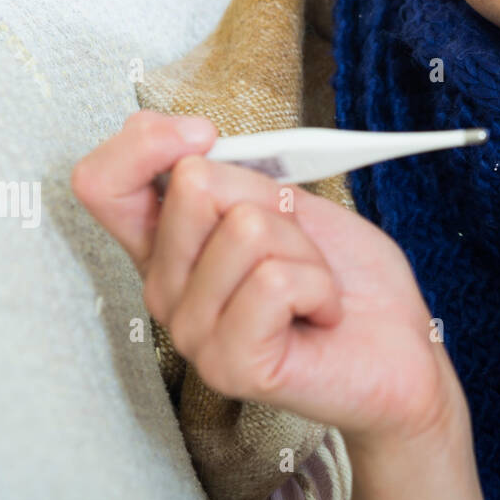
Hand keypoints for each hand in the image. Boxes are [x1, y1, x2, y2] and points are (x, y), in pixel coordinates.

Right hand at [71, 111, 461, 452]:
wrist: (398, 346)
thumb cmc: (345, 276)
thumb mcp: (290, 204)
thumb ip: (235, 179)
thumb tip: (192, 150)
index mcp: (171, 246)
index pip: (101, 183)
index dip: (143, 142)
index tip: (203, 134)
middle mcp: (167, 290)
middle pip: (193, 186)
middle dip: (272, 199)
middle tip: (297, 248)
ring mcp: (192, 333)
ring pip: (247, 229)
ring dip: (304, 249)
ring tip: (312, 288)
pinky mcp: (229, 365)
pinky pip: (275, 282)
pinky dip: (319, 286)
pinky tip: (321, 315)